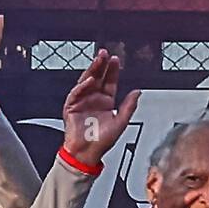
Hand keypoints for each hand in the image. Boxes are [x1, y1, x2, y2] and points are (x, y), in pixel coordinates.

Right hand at [61, 49, 140, 166]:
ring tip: (98, 60)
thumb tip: (138, 92)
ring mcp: (82, 102)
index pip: (109, 82)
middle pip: (98, 78)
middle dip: (101, 65)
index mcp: (106, 102)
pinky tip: (90, 80)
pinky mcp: (71, 108)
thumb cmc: (101, 142)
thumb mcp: (121, 122)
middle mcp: (94, 100)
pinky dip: (82, 86)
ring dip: (92, 70)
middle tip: (105, 53)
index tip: (116, 60)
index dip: (112, 71)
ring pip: (86, 82)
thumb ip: (129, 106)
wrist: (86, 154)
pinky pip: (76, 94)